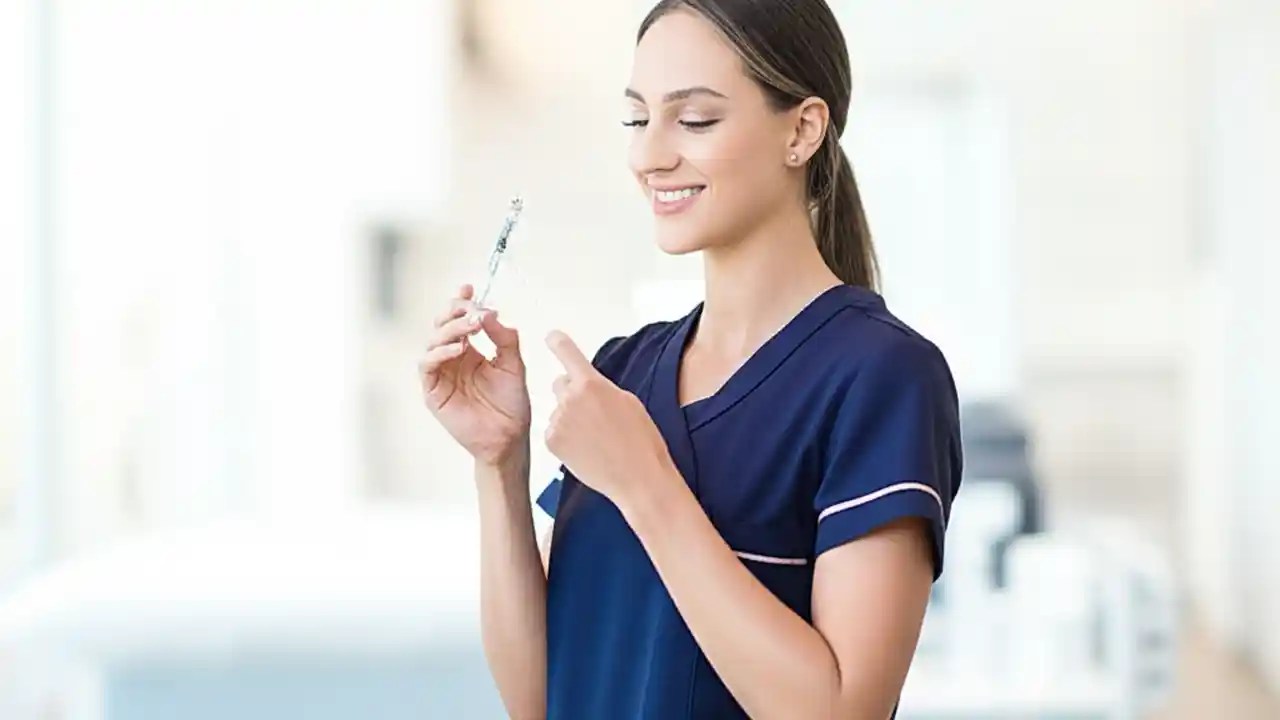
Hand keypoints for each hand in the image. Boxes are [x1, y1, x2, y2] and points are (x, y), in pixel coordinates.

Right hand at [419, 284, 530, 467]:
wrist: (509, 438)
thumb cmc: (512, 405)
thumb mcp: (513, 365)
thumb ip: (504, 338)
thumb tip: (489, 313)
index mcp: (470, 351)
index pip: (460, 319)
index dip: (461, 301)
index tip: (470, 288)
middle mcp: (453, 359)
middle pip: (442, 325)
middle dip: (455, 312)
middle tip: (472, 309)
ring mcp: (442, 374)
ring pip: (433, 340)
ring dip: (450, 329)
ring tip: (470, 328)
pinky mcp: (433, 391)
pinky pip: (427, 365)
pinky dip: (440, 352)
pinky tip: (459, 348)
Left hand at [544, 330, 677, 509]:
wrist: (637, 479)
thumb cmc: (641, 442)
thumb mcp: (628, 401)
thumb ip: (602, 387)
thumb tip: (590, 386)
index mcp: (591, 384)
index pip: (567, 352)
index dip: (558, 342)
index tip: (551, 337)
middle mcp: (570, 399)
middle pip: (560, 384)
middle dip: (572, 393)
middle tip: (593, 414)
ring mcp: (557, 421)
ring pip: (558, 410)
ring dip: (570, 419)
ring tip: (595, 438)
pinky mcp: (551, 441)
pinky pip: (554, 430)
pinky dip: (565, 437)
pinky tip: (585, 448)